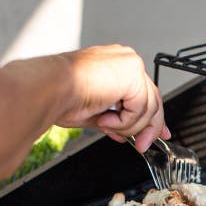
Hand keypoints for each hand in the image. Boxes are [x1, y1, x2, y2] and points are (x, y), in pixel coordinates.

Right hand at [55, 45, 169, 151]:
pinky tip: (105, 118)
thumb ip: (115, 121)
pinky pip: (140, 108)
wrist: (49, 89)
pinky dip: (124, 121)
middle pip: (152, 99)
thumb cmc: (60, 96)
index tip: (156, 133)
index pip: (143, 92)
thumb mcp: (95, 112)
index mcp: (115, 66)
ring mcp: (130, 65)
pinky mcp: (132, 74)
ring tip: (105, 124)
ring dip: (127, 126)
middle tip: (142, 144)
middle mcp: (125, 61)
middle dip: (149, 127)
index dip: (151, 116)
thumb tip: (126, 134)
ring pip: (148, 108)